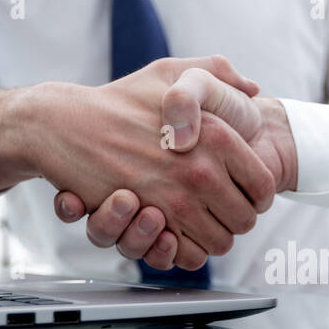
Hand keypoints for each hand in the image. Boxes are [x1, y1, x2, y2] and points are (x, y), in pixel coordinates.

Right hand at [0, 56, 276, 270]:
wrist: (64, 126)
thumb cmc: (120, 100)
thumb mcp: (171, 72)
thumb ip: (217, 73)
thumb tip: (253, 89)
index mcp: (216, 136)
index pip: (264, 187)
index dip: (258, 195)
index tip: (245, 192)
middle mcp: (199, 170)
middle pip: (246, 221)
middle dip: (236, 219)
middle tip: (219, 210)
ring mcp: (173, 202)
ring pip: (219, 244)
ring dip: (210, 237)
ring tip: (196, 221)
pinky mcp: (146, 225)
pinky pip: (185, 256)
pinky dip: (184, 251)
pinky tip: (176, 233)